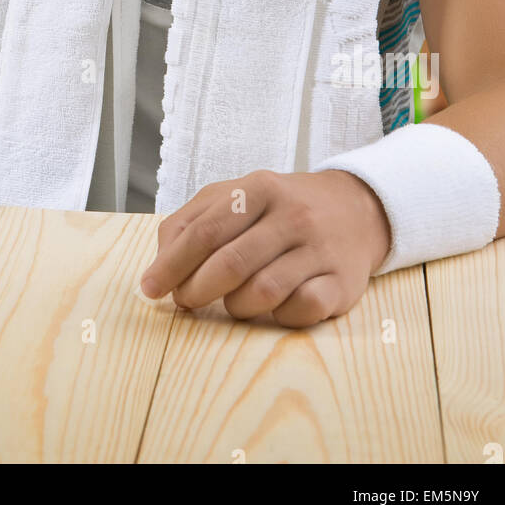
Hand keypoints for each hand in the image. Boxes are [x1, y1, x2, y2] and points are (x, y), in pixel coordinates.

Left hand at [139, 168, 391, 328]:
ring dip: (235, 306)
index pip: (205, 230)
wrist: (355, 210)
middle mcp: (293, 215)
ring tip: (233, 300)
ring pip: (263, 292)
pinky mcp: (342, 284)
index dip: (172, 264)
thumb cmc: (279, 208)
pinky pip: (300, 311)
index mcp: (259, 188)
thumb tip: (160, 265)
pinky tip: (274, 308)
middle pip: (230, 264)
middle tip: (186, 301)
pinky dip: (278, 316)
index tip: (150, 288)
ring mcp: (320, 249)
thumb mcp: (235, 196)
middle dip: (197, 290)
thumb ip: (192, 221)